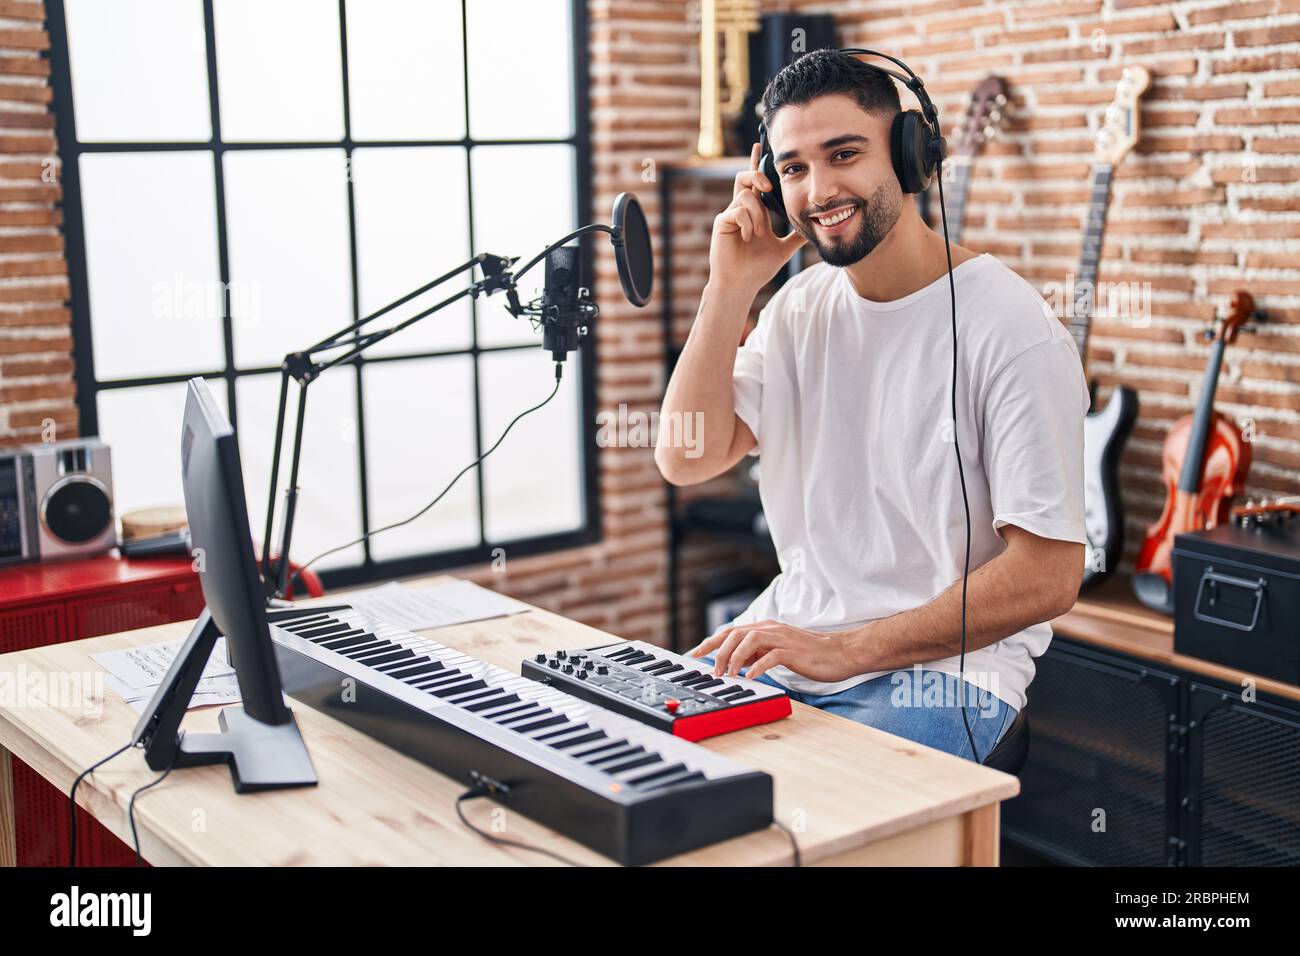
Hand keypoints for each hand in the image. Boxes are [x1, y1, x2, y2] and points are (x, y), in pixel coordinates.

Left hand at [688, 619, 866, 682]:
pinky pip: (770, 656)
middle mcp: (771, 629)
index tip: (694, 654)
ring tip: (728, 675)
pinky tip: (751, 677)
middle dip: (717, 651)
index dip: (710, 642)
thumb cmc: (810, 655)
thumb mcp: (778, 651)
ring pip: (749, 640)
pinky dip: (757, 666)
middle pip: (735, 633)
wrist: (840, 653)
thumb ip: (758, 652)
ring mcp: (782, 639)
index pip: (731, 631)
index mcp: (766, 628)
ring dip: (734, 658)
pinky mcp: (793, 651)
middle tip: (711, 671)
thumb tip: (737, 662)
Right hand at [708, 143, 805, 296]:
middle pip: (744, 177)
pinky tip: (750, 237)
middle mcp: (740, 209)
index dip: (756, 163)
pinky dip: (748, 223)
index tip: (760, 145)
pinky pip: (737, 211)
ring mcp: (729, 216)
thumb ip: (796, 236)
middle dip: (757, 175)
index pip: (755, 182)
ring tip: (760, 233)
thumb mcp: (784, 249)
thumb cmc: (757, 268)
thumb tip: (815, 228)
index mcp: (753, 212)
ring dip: (758, 213)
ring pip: (745, 195)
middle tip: (769, 188)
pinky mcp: (721, 224)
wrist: (742, 285)